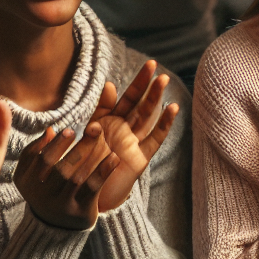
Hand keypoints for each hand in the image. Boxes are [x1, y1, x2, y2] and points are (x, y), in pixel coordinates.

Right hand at [13, 125, 120, 229]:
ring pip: (76, 178)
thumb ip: (36, 151)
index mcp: (27, 181)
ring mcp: (61, 205)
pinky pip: (92, 189)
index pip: (38, 159)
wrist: (56, 226)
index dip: (55, 143)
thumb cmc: (47, 188)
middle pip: (59, 168)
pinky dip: (103, 171)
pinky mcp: (79, 212)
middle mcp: (41, 195)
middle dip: (77, 147)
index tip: (70, 130)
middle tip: (93, 128)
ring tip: (103, 140)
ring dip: (91, 156)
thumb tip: (50, 130)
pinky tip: (114, 157)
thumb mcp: (33, 173)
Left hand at [85, 61, 179, 210]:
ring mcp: (134, 142)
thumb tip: (111, 84)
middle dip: (148, 85)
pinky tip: (173, 108)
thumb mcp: (90, 132)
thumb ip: (101, 109)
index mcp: (112, 121)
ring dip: (155, 98)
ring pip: (147, 116)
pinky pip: (154, 139)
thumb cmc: (85, 164)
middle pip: (140, 103)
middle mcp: (125, 129)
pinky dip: (164, 124)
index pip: (128, 97)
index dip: (139, 81)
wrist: (87, 195)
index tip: (150, 64)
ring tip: (163, 80)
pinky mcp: (140, 158)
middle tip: (156, 65)